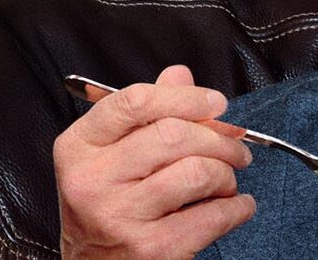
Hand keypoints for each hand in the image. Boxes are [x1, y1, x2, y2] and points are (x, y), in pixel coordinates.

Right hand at [53, 65, 255, 258]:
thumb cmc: (110, 205)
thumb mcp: (113, 155)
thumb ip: (147, 113)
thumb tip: (179, 75)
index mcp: (80, 146)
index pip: (135, 102)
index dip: (186, 97)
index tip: (216, 103)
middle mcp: (91, 180)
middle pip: (174, 134)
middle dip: (220, 139)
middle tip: (236, 149)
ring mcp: (118, 217)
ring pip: (197, 172)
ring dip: (227, 174)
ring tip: (226, 181)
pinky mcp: (150, 249)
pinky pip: (213, 215)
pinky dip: (238, 208)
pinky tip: (236, 206)